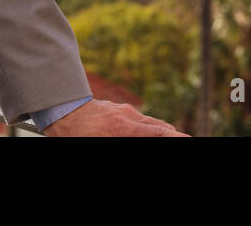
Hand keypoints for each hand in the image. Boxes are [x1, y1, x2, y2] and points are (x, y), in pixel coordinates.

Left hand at [42, 99, 187, 135]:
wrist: (61, 111)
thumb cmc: (78, 134)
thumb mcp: (104, 142)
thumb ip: (130, 139)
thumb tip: (152, 134)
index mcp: (124, 127)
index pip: (160, 133)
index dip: (178, 137)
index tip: (188, 139)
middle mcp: (128, 115)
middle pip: (162, 128)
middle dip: (172, 136)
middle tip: (180, 139)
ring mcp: (124, 110)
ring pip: (152, 123)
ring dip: (159, 133)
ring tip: (165, 136)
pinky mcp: (120, 108)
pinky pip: (140, 119)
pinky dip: (146, 128)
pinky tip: (139, 134)